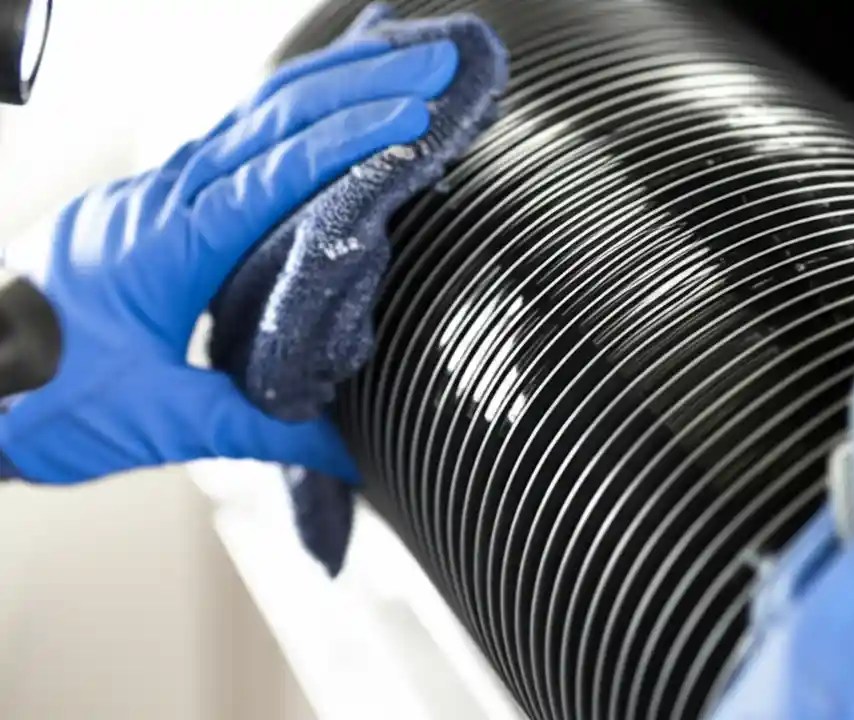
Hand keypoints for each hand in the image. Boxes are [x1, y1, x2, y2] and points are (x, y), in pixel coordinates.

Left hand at [0, 27, 459, 483]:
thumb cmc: (40, 402)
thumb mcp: (160, 423)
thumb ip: (261, 430)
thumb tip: (348, 454)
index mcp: (166, 245)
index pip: (276, 173)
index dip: (351, 139)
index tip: (416, 113)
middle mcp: (158, 200)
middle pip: (273, 116)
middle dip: (362, 77)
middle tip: (438, 57)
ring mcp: (149, 193)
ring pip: (251, 114)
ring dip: (330, 80)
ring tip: (398, 52)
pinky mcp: (149, 202)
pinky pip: (229, 137)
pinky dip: (288, 111)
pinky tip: (322, 101)